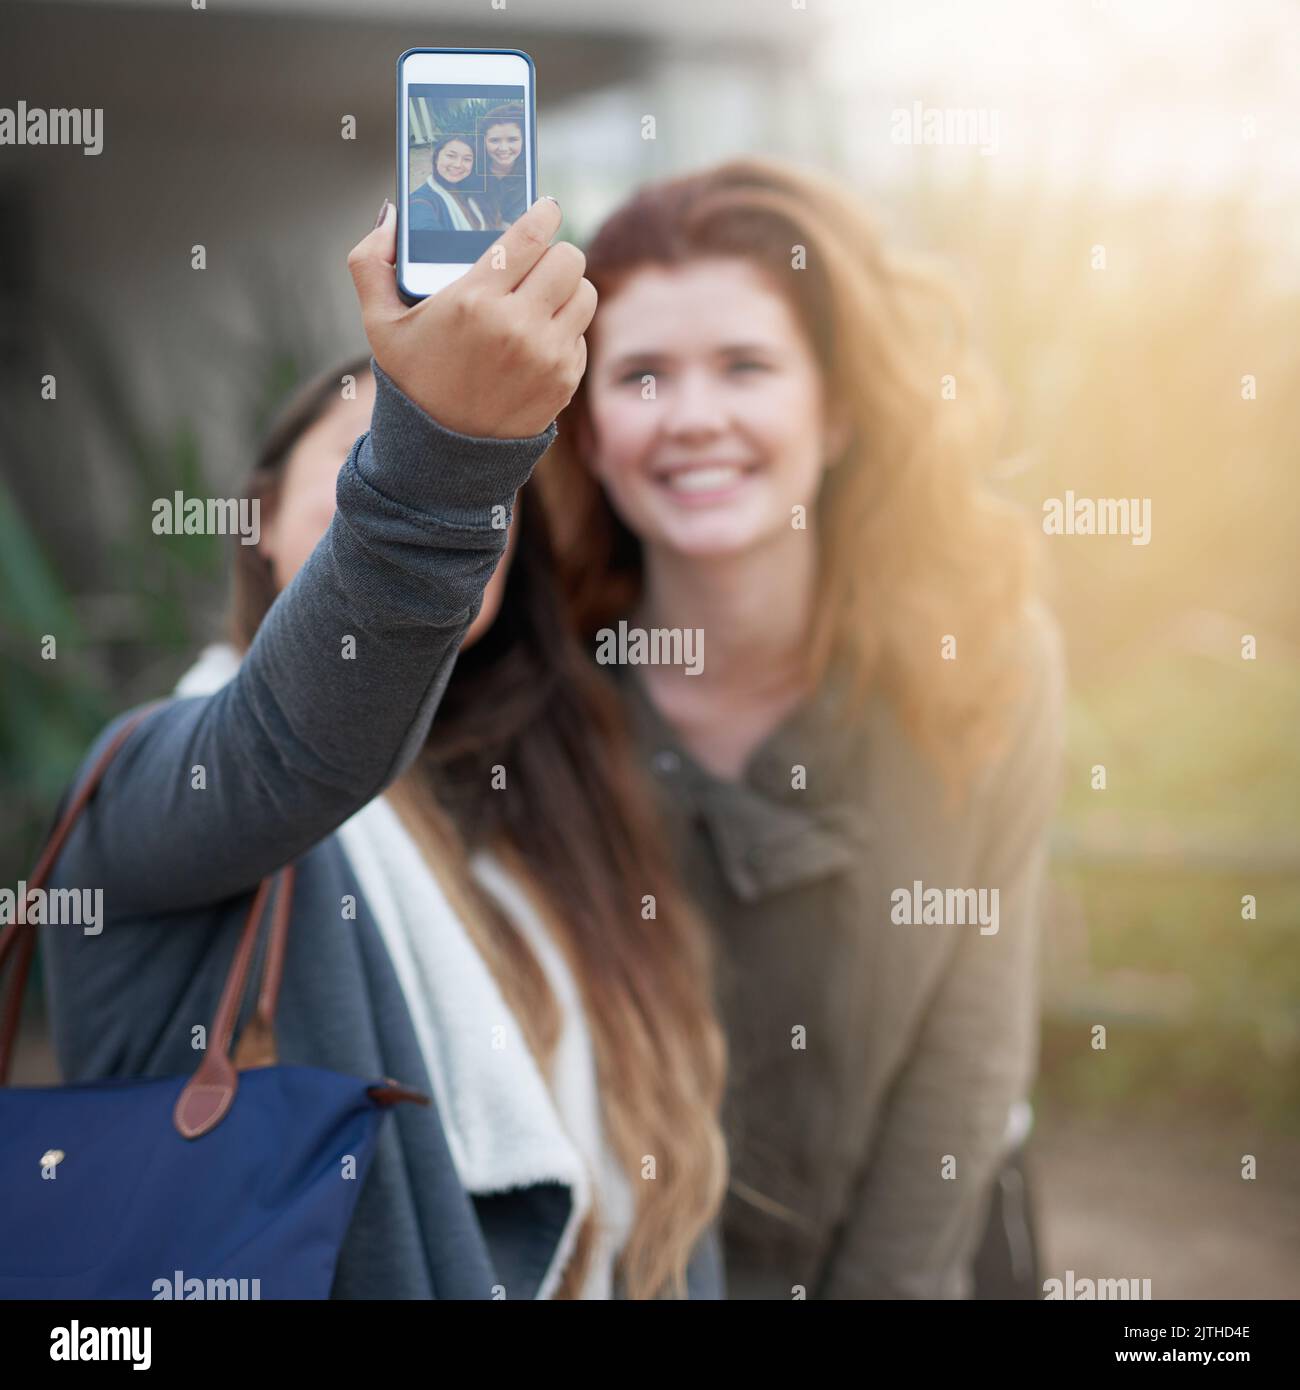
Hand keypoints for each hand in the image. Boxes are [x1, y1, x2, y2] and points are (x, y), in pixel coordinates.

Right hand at [348, 197, 595, 438]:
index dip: (545, 213)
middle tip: (540, 259)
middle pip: (568, 259)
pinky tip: (539, 337)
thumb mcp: (378, 323)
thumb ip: (371, 261)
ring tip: (545, 295)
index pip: (530, 236)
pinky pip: (581, 334)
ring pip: (584, 293)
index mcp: (473, 300)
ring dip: (568, 288)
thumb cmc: (411, 381)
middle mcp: (516, 326)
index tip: (547, 208)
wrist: (441, 454)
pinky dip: (565, 330)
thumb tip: (391, 213)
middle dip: (556, 252)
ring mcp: (546, 355)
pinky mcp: (564, 381)